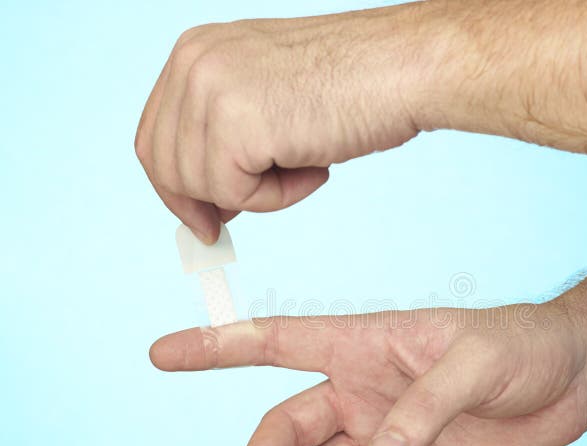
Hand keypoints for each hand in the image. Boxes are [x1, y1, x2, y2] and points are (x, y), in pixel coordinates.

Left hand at [135, 8, 427, 242]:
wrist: (402, 70)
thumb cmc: (355, 86)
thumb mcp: (269, 100)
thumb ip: (227, 136)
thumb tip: (207, 203)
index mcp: (197, 51)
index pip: (155, 133)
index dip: (175, 186)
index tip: (201, 218)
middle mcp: (193, 62)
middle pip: (164, 165)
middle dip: (200, 204)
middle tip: (229, 225)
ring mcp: (210, 89)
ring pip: (201, 186)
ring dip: (256, 196)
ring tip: (306, 167)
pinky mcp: (236, 123)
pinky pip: (235, 196)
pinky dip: (277, 199)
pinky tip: (316, 168)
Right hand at [149, 304, 586, 445]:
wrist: (568, 382)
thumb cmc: (520, 348)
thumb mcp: (477, 361)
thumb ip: (426, 404)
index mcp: (365, 345)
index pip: (278, 343)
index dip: (218, 349)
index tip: (163, 355)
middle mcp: (363, 391)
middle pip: (289, 424)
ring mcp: (385, 434)